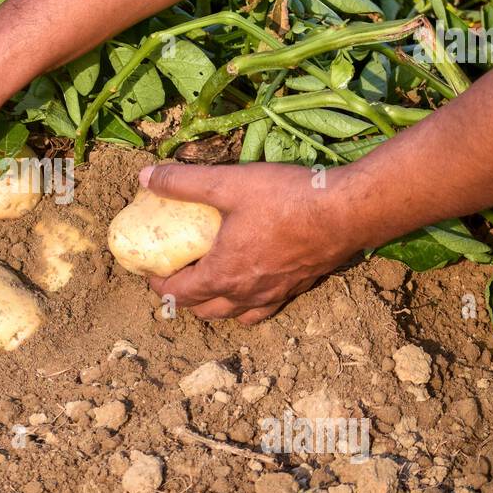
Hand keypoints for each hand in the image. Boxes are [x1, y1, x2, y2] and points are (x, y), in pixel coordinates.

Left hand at [140, 161, 361, 322]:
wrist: (346, 213)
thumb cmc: (285, 199)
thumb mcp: (227, 183)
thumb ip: (183, 183)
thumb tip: (146, 177)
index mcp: (223, 275)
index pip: (178, 294)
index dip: (158, 284)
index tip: (152, 270)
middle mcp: (245, 295)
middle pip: (203, 310)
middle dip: (184, 297)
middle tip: (177, 273)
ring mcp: (272, 296)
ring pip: (233, 315)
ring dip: (214, 305)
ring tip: (210, 281)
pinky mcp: (296, 290)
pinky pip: (263, 310)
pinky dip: (247, 304)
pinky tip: (250, 282)